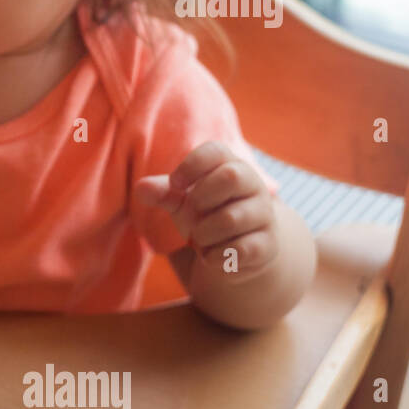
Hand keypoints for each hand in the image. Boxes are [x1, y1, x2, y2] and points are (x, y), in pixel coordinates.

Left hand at [134, 140, 278, 274]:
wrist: (236, 250)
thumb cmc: (205, 215)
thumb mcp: (181, 202)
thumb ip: (164, 194)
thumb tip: (141, 188)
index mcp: (231, 166)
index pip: (216, 151)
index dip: (191, 165)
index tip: (175, 183)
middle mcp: (254, 186)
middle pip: (231, 176)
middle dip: (200, 198)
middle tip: (191, 212)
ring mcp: (264, 216)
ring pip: (229, 219)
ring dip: (203, 233)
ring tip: (201, 238)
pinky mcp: (266, 246)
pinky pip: (237, 250)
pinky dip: (214, 257)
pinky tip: (212, 256)